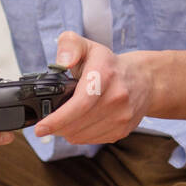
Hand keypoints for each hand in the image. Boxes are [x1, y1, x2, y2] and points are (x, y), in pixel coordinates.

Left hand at [33, 31, 151, 143]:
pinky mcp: (123, 129)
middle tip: (48, 121)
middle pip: (77, 124)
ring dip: (67, 132)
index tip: (40, 127)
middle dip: (57, 126)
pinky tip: (79, 123)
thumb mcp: (88, 46)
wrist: (144, 79)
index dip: (58, 119)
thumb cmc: (110, 65)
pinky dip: (80, 135)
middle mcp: (117, 97)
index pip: (80, 103)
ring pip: (82, 136)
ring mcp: (122, 116)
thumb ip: (69, 45)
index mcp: (105, 74)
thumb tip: (63, 62)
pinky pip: (92, 140)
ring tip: (65, 120)